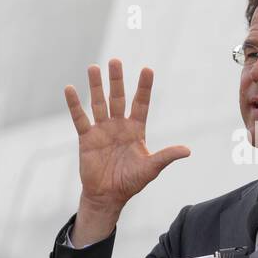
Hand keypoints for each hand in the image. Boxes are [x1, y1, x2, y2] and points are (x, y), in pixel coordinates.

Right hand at [64, 59, 189, 241]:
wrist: (108, 196)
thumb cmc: (131, 182)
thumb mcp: (151, 168)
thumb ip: (166, 156)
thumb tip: (188, 150)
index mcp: (136, 130)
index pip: (141, 104)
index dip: (144, 87)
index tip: (147, 69)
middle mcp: (119, 125)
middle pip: (118, 98)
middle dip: (117, 80)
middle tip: (115, 61)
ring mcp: (102, 130)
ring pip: (99, 103)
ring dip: (96, 86)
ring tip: (94, 67)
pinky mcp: (86, 138)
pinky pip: (80, 118)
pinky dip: (74, 104)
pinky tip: (70, 89)